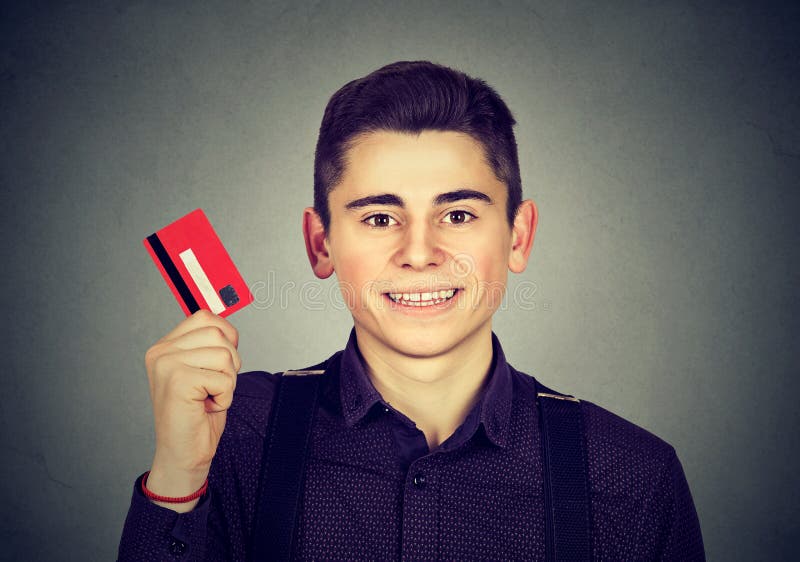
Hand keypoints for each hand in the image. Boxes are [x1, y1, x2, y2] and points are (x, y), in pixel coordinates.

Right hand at [143, 309, 240, 508]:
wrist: (183, 453)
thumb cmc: (196, 414)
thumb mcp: (203, 371)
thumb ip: (209, 345)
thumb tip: (227, 324)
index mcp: (165, 346)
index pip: (206, 317)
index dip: (225, 338)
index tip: (218, 364)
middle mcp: (161, 352)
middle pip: (219, 333)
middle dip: (229, 363)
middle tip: (212, 386)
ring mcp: (167, 364)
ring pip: (224, 354)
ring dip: (227, 381)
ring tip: (208, 396)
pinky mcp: (178, 380)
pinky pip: (224, 378)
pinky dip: (225, 396)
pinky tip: (206, 407)